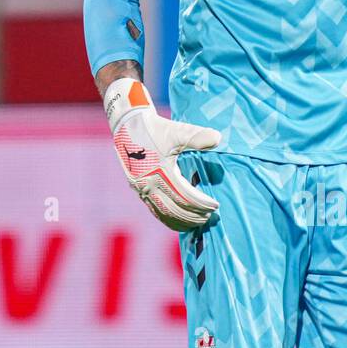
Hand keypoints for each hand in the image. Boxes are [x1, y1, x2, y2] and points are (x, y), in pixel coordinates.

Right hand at [103, 77, 221, 231]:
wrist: (128, 125)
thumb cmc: (155, 128)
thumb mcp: (177, 131)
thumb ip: (197, 136)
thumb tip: (217, 138)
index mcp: (160, 172)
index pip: (185, 196)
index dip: (201, 203)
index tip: (216, 205)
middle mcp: (149, 184)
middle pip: (175, 209)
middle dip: (194, 215)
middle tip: (210, 216)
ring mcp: (142, 188)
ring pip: (163, 213)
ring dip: (182, 220)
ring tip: (197, 222)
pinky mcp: (138, 189)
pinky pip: (154, 209)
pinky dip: (168, 218)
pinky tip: (178, 221)